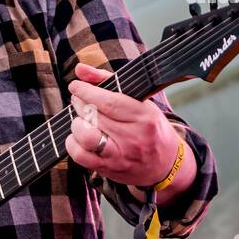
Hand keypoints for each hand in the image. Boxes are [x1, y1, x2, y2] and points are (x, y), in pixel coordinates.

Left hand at [64, 62, 181, 188]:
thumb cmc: (150, 128)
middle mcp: (132, 137)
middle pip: (95, 116)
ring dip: (77, 124)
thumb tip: (80, 69)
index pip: (109, 102)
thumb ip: (107, 81)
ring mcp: (120, 155)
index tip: (75, 86)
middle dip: (80, 104)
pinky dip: (73, 143)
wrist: (165, 165)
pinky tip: (78, 137)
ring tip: (81, 119)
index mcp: (144, 117)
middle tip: (79, 100)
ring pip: (86, 137)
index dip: (87, 91)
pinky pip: (81, 156)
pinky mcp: (108, 169)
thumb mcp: (139, 102)